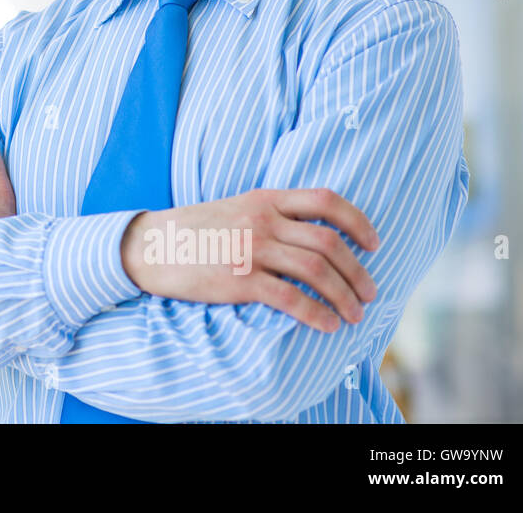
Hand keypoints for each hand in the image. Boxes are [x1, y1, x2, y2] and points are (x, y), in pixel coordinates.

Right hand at [119, 188, 379, 332]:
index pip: (326, 201)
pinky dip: (317, 314)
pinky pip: (291, 298)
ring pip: (317, 271)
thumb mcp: (235, 207)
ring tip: (355, 315)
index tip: (374, 243)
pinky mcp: (239, 280)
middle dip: (357, 272)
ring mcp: (252, 249)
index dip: (358, 222)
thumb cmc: (192, 231)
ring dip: (344, 296)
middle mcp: (263, 220)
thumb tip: (311, 236)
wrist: (148, 246)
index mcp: (264, 199)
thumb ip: (270, 214)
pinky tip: (328, 324)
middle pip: (329, 243)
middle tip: (369, 293)